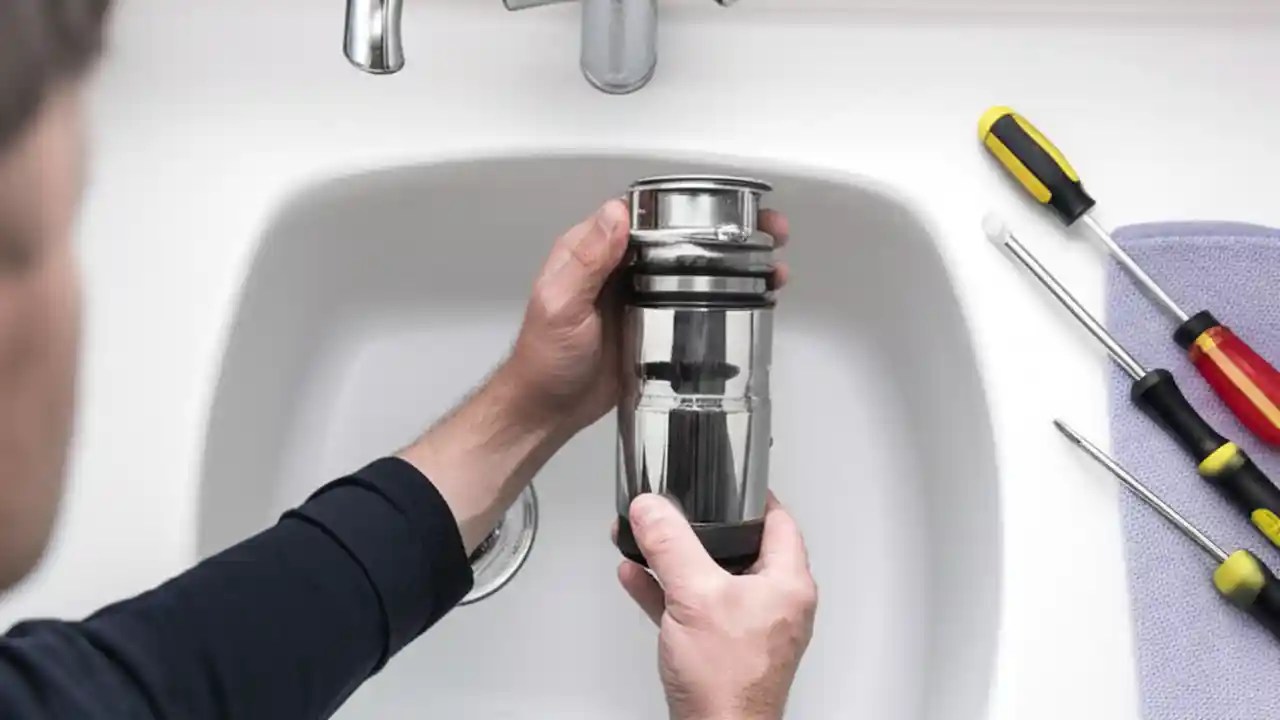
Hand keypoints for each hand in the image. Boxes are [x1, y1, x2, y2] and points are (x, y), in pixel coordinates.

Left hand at [502, 200, 791, 435]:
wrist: (548, 410)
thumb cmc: (543, 359)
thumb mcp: (559, 303)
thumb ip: (585, 259)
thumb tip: (615, 215)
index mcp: (594, 251)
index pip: (647, 213)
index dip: (688, 205)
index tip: (724, 206)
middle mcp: (621, 268)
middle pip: (680, 236)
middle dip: (726, 230)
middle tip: (765, 230)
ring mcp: (641, 296)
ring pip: (694, 268)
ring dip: (733, 262)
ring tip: (770, 263)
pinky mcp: (655, 325)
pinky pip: (693, 303)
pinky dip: (724, 298)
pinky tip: (749, 299)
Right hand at [618, 494, 817, 719]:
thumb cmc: (728, 682)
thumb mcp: (694, 596)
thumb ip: (670, 546)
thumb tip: (651, 509)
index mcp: (787, 584)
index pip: (780, 522)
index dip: (754, 497)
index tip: (730, 481)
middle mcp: (775, 605)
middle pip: (741, 548)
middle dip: (702, 528)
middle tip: (681, 509)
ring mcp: (750, 629)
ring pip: (712, 578)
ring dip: (676, 560)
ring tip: (646, 540)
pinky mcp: (723, 649)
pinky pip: (694, 608)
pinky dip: (668, 592)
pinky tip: (638, 578)